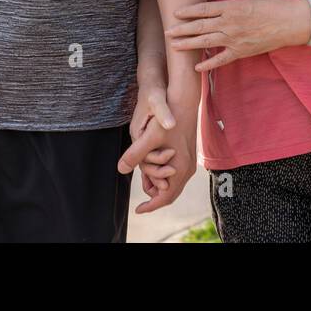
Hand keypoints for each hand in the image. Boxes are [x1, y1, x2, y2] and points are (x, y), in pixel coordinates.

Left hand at [118, 90, 197, 212]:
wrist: (184, 100)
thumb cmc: (167, 118)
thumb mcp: (148, 138)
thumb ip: (135, 155)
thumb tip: (121, 170)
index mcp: (180, 168)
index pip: (165, 197)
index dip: (151, 206)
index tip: (138, 210)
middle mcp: (187, 168)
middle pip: (170, 193)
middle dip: (154, 196)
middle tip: (140, 199)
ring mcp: (189, 162)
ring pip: (173, 183)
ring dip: (157, 185)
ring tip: (142, 182)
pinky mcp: (188, 155)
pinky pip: (175, 173)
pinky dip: (162, 175)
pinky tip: (150, 169)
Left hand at [166, 0, 308, 72]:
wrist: (290, 22)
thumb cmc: (272, 6)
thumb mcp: (248, 0)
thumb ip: (230, 6)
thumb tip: (214, 11)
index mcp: (231, 7)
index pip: (203, 9)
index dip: (188, 11)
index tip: (175, 13)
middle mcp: (229, 23)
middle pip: (200, 26)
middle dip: (181, 29)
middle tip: (167, 31)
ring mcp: (234, 38)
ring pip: (206, 42)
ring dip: (188, 44)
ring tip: (173, 46)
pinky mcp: (241, 51)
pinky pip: (221, 59)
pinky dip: (208, 63)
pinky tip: (197, 66)